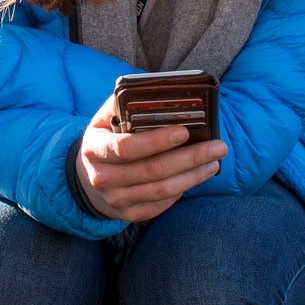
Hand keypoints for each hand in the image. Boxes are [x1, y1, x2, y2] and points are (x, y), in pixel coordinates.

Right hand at [75, 94, 226, 221]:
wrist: (86, 179)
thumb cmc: (105, 140)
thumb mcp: (105, 120)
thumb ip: (123, 104)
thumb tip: (155, 90)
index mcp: (95, 149)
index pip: (127, 147)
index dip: (157, 141)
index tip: (184, 131)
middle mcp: (103, 178)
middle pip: (153, 170)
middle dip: (190, 158)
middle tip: (218, 146)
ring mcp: (116, 200)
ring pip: (162, 190)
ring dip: (193, 176)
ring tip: (215, 161)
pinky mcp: (130, 214)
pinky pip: (161, 204)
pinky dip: (182, 189)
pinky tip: (197, 176)